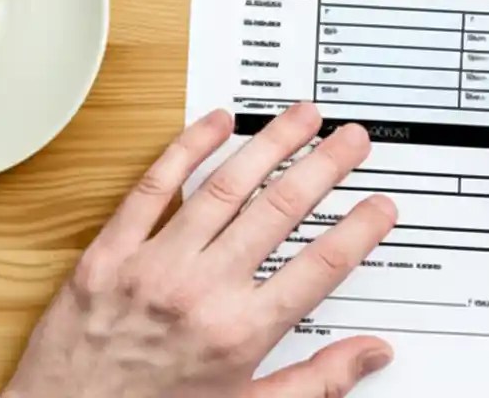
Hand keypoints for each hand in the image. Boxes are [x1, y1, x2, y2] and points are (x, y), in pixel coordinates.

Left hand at [4, 104, 397, 397]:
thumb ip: (317, 381)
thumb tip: (371, 355)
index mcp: (239, 332)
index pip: (321, 266)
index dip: (360, 229)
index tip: (380, 206)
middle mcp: (201, 292)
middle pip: (281, 212)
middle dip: (325, 167)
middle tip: (351, 139)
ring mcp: (153, 267)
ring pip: (225, 189)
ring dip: (270, 145)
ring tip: (302, 117)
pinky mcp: (109, 254)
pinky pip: (153, 189)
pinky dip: (186, 149)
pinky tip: (216, 123)